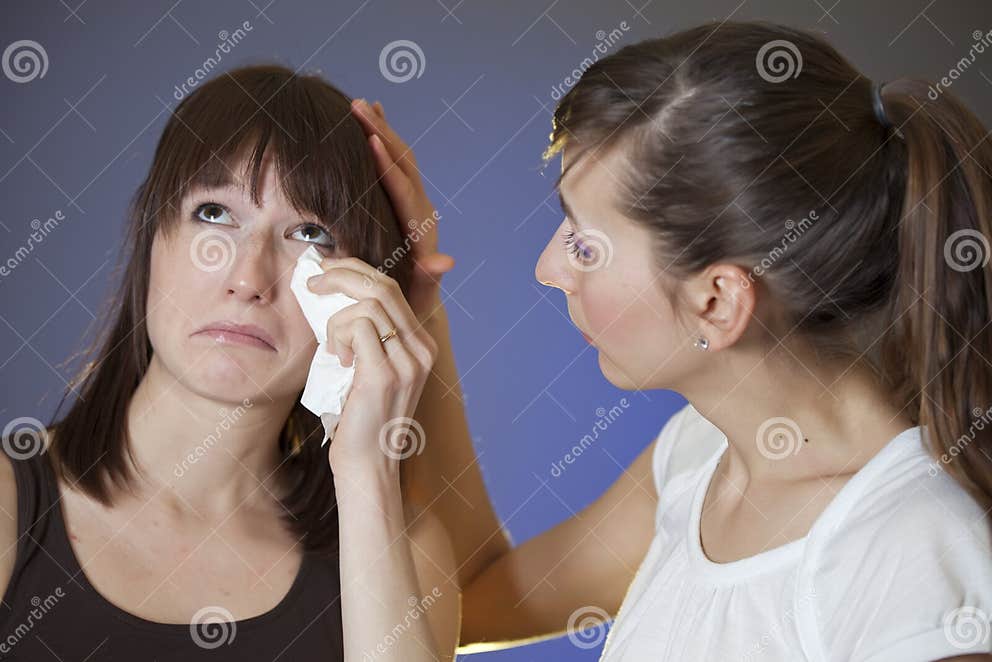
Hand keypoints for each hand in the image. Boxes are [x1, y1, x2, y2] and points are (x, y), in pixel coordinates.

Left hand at [306, 256, 437, 471]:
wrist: (367, 466)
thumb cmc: (359, 418)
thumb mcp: (365, 367)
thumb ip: (363, 334)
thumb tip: (338, 293)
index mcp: (421, 344)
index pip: (391, 286)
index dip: (357, 269)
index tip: (327, 270)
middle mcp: (422, 349)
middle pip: (383, 285)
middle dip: (342, 274)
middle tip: (313, 282)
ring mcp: (408, 362)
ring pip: (368, 303)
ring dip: (336, 317)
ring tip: (329, 345)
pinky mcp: (385, 374)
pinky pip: (356, 326)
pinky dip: (337, 335)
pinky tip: (335, 359)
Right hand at [351, 98, 454, 320]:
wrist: (421, 304)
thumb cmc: (413, 304)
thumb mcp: (421, 293)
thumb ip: (431, 276)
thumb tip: (446, 262)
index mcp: (419, 226)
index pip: (403, 188)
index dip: (386, 164)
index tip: (370, 138)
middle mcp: (420, 208)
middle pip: (402, 162)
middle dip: (381, 132)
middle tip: (356, 106)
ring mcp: (414, 202)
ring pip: (400, 158)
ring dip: (381, 129)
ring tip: (359, 103)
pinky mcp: (405, 202)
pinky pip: (395, 165)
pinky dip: (384, 140)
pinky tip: (371, 120)